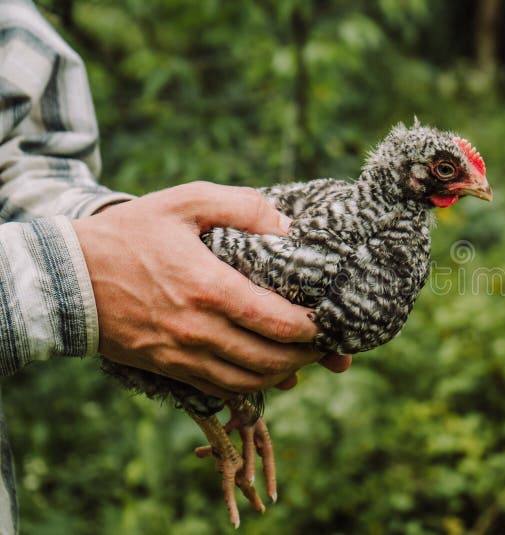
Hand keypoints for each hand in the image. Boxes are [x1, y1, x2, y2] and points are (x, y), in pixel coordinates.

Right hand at [73, 181, 349, 397]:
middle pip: (268, 358)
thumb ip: (241, 206)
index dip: (311, 327)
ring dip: (283, 374)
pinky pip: (219, 390)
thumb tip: (287, 225)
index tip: (331, 319)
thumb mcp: (185, 201)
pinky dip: (252, 388)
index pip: (275, 320)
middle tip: (328, 344)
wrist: (68, 276)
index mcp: (208, 287)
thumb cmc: (131, 233)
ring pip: (247, 381)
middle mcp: (198, 329)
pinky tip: (271, 377)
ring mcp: (181, 354)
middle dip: (307, 354)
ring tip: (305, 359)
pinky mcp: (168, 368)